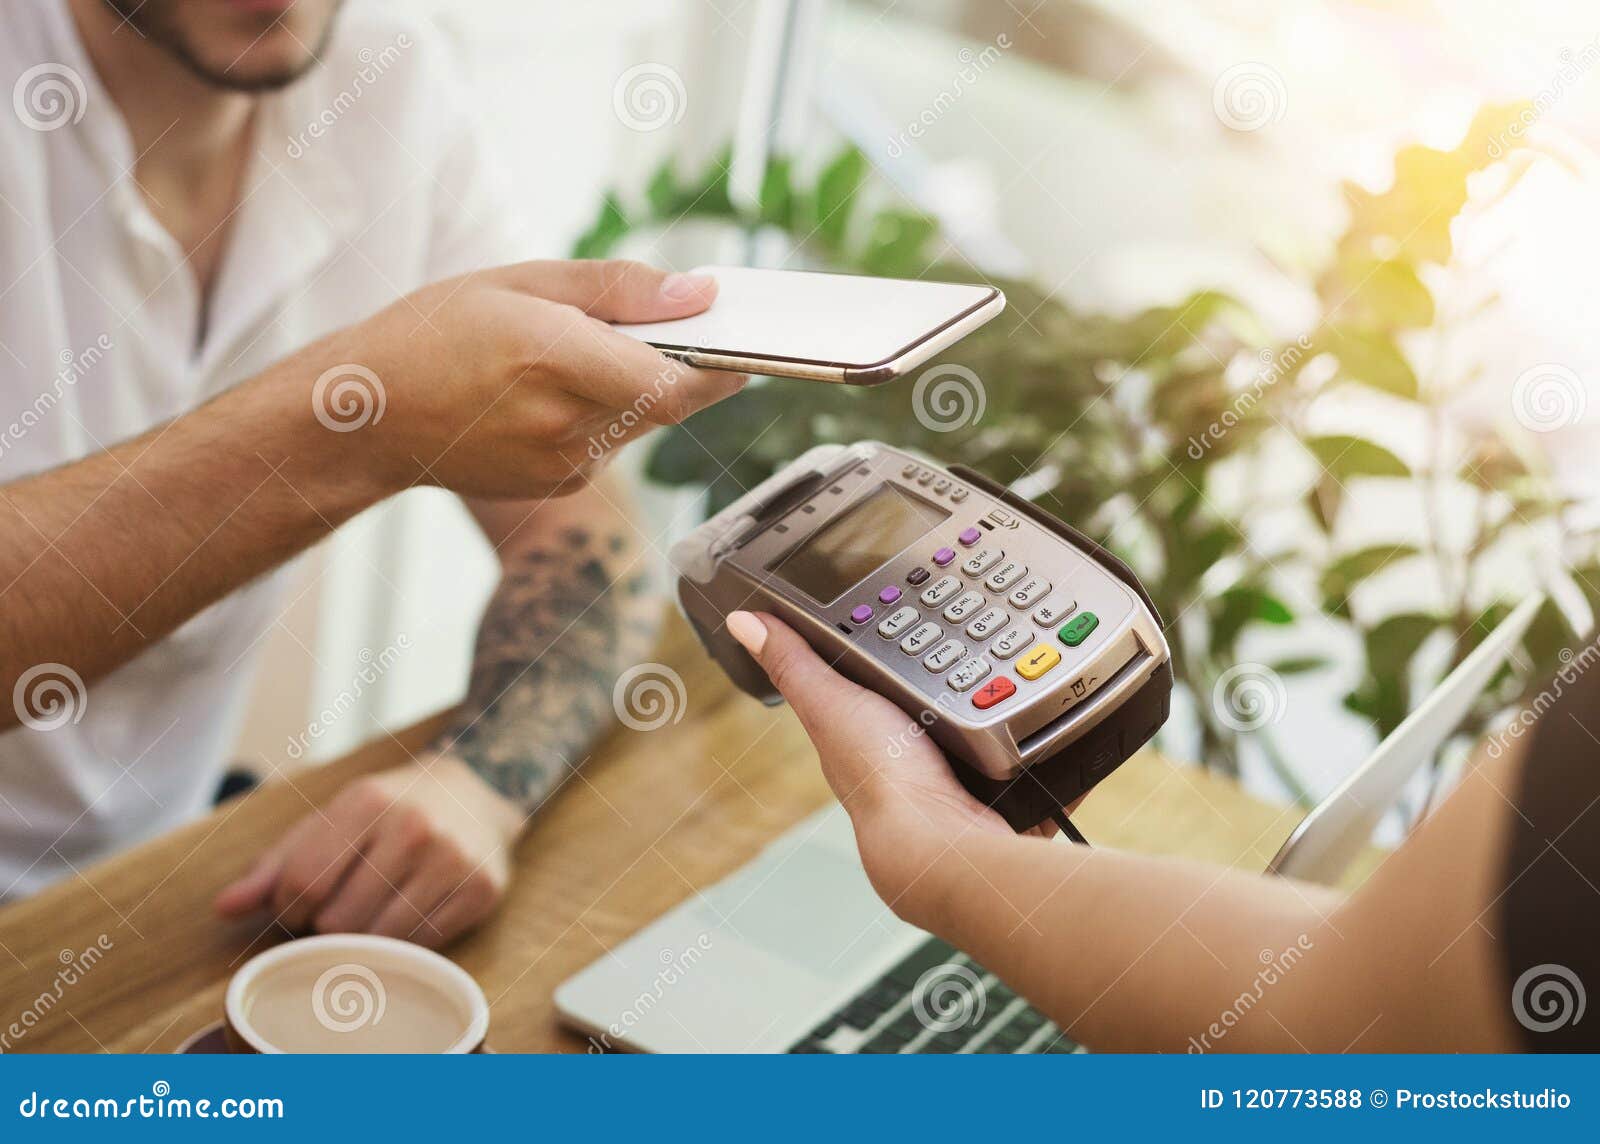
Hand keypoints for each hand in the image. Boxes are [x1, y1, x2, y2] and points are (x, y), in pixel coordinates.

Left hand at [214, 755, 521, 947]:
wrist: (475, 794)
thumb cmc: (387, 812)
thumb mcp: (329, 821)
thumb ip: (274, 865)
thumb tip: (224, 909)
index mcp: (367, 801)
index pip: (303, 883)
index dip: (289, 909)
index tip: (300, 908)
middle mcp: (414, 826)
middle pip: (339, 920)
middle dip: (328, 927)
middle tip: (340, 910)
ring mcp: (452, 859)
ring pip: (381, 940)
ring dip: (364, 941)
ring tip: (370, 914)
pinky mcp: (480, 890)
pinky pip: (422, 946)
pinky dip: (403, 946)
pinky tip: (404, 918)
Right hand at [309, 259, 746, 498]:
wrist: (368, 418)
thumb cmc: (435, 333)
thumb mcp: (522, 280)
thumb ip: (619, 288)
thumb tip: (699, 295)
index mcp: (555, 360)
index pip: (678, 384)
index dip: (724, 366)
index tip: (744, 341)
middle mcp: (565, 424)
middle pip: (668, 402)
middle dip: (678, 363)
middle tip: (659, 326)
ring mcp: (564, 465)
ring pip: (641, 422)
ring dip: (636, 387)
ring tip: (576, 354)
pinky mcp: (559, 485)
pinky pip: (611, 443)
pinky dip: (604, 413)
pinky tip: (551, 392)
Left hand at [723, 611, 1076, 924]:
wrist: (945, 844)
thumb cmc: (881, 781)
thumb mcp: (830, 703)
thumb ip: (794, 663)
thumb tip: (744, 621)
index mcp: (862, 735)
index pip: (871, 680)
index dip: (888, 646)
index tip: (911, 605)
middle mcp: (906, 759)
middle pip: (933, 700)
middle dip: (960, 669)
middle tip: (980, 623)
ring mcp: (956, 780)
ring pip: (984, 725)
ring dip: (1003, 703)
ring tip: (1022, 663)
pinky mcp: (1001, 795)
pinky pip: (1024, 754)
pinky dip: (1036, 739)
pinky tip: (1047, 716)